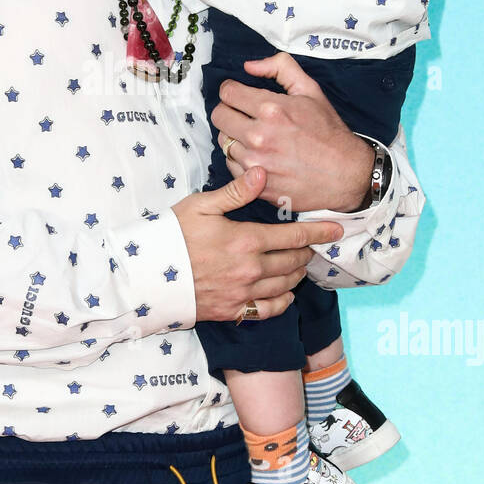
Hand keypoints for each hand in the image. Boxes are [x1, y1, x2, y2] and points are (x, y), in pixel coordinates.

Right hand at [172, 167, 343, 323]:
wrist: (147, 276)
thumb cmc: (171, 235)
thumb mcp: (201, 205)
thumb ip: (235, 192)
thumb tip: (261, 173)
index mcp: (246, 239)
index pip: (294, 235)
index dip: (319, 231)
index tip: (337, 229)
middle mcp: (251, 269)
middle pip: (294, 261)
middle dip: (307, 251)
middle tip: (312, 244)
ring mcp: (243, 293)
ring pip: (285, 285)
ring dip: (297, 274)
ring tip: (300, 264)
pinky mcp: (233, 310)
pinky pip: (268, 310)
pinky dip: (283, 302)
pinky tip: (286, 294)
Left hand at [211, 52, 374, 212]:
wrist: (346, 174)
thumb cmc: (329, 133)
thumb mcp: (310, 90)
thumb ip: (280, 67)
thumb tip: (250, 66)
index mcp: (271, 109)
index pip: (227, 93)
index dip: (232, 90)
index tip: (239, 95)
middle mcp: (259, 137)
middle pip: (219, 116)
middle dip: (229, 111)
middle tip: (243, 114)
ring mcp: (256, 164)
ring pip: (223, 141)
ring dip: (234, 136)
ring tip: (255, 137)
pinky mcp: (256, 185)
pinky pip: (231, 165)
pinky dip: (239, 159)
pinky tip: (258, 155)